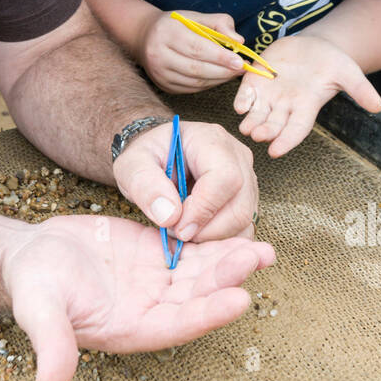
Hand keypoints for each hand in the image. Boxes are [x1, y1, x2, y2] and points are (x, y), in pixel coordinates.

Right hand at [1, 215, 274, 380]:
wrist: (29, 257)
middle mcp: (151, 309)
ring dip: (229, 260)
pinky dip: (212, 239)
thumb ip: (52, 343)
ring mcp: (155, 282)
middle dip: (227, 278)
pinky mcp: (154, 254)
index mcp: (130, 329)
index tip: (239, 299)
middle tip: (257, 257)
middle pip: (197, 296)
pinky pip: (189, 247)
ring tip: (262, 248)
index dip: (207, 314)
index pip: (177, 325)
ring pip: (200, 272)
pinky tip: (238, 225)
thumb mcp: (38, 311)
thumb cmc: (32, 286)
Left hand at [113, 118, 259, 242]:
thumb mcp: (132, 165)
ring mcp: (247, 178)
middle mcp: (237, 157)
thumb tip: (169, 216)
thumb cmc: (147, 157)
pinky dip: (221, 240)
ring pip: (245, 220)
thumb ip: (145, 185)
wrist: (157, 157)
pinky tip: (197, 234)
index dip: (203, 209)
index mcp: (211, 140)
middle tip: (176, 231)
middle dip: (208, 230)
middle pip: (240, 205)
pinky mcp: (248, 199)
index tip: (177, 227)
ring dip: (213, 237)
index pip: (224, 177)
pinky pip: (245, 228)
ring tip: (183, 229)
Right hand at [138, 8, 247, 91]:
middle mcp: (158, 54)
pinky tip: (219, 77)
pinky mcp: (163, 85)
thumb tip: (239, 41)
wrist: (145, 37)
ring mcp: (159, 73)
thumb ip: (219, 24)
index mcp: (167, 33)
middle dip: (223, 71)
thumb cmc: (176, 25)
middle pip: (196, 68)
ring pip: (195, 82)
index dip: (220, 57)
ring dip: (218, 79)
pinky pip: (191, 89)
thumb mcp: (196, 17)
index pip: (197, 48)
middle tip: (241, 69)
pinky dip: (209, 84)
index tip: (240, 61)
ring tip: (233, 73)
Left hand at [234, 33, 380, 155]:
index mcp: (307, 107)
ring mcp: (270, 93)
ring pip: (257, 113)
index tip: (276, 152)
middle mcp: (286, 105)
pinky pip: (246, 92)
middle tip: (257, 136)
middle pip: (274, 124)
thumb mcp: (349, 73)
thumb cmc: (333, 63)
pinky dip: (242, 99)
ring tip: (245, 128)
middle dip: (266, 131)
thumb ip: (360, 90)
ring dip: (250, 120)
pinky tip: (239, 105)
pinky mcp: (257, 79)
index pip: (296, 129)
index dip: (286, 141)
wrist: (314, 45)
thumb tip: (379, 107)